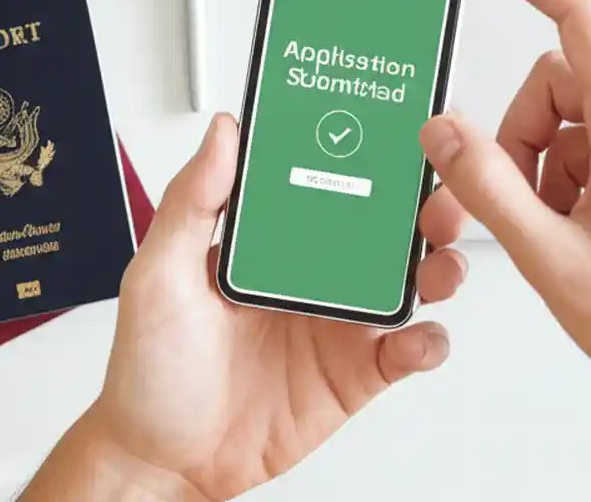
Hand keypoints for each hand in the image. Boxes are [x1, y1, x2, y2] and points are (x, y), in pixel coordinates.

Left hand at [22, 113, 466, 501]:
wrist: (162, 460)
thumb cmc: (150, 369)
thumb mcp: (158, 275)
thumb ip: (193, 202)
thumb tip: (224, 134)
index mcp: (273, 242)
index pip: (330, 184)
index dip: (368, 155)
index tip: (397, 130)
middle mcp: (313, 275)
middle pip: (385, 227)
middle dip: (423, 205)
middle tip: (436, 196)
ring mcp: (337, 324)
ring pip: (409, 282)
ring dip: (439, 265)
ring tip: (441, 263)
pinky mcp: (354, 374)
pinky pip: (405, 352)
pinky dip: (427, 343)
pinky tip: (419, 337)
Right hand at [417, 0, 590, 501]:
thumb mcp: (552, 260)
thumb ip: (488, 187)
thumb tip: (443, 132)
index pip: (577, 12)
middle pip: (555, 78)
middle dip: (521, 137)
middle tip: (527, 209)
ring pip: (572, 114)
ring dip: (546, 165)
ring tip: (564, 233)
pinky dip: (573, 176)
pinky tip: (586, 231)